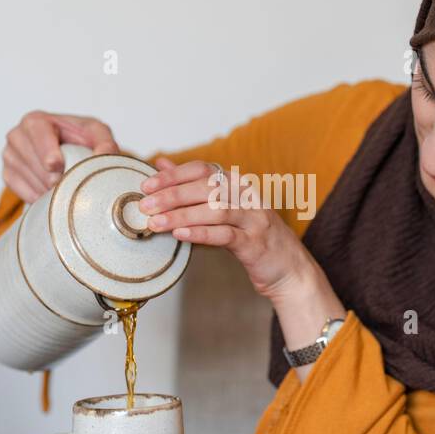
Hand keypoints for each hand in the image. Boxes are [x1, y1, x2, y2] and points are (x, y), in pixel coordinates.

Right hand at [2, 112, 120, 202]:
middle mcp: (18, 135)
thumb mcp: (96, 134)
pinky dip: (35, 196)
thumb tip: (104, 155)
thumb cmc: (79, 139)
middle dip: (47, 174)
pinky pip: (18, 189)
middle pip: (29, 157)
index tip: (56, 166)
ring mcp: (9, 156)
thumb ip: (105, 141)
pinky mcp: (8, 174)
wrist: (67, 152)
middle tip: (64, 185)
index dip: (45, 149)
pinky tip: (49, 196)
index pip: (36, 131)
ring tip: (61, 189)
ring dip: (44, 187)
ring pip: (23, 175)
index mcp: (36, 121)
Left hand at [140, 160, 345, 381]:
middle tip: (145, 206)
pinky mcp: (256, 244)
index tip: (146, 186)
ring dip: (181, 215)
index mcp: (237, 184)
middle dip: (172, 195)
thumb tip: (161, 163)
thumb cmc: (251, 238)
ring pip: (215, 210)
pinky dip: (201, 233)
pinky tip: (180, 235)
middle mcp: (247, 197)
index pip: (203, 170)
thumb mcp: (223, 208)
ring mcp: (254, 219)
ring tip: (156, 223)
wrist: (289, 270)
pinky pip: (226, 235)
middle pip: (206, 188)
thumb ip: (193, 187)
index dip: (173, 176)